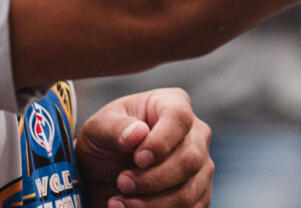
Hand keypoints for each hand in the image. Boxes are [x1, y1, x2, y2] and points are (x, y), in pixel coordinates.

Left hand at [76, 88, 212, 207]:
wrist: (105, 172)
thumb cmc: (106, 141)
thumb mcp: (98, 128)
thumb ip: (114, 127)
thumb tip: (138, 133)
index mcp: (173, 104)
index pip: (179, 118)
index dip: (161, 141)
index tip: (137, 159)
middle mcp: (195, 133)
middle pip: (189, 159)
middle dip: (152, 179)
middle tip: (122, 183)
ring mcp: (201, 165)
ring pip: (189, 191)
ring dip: (152, 203)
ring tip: (120, 201)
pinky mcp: (200, 194)